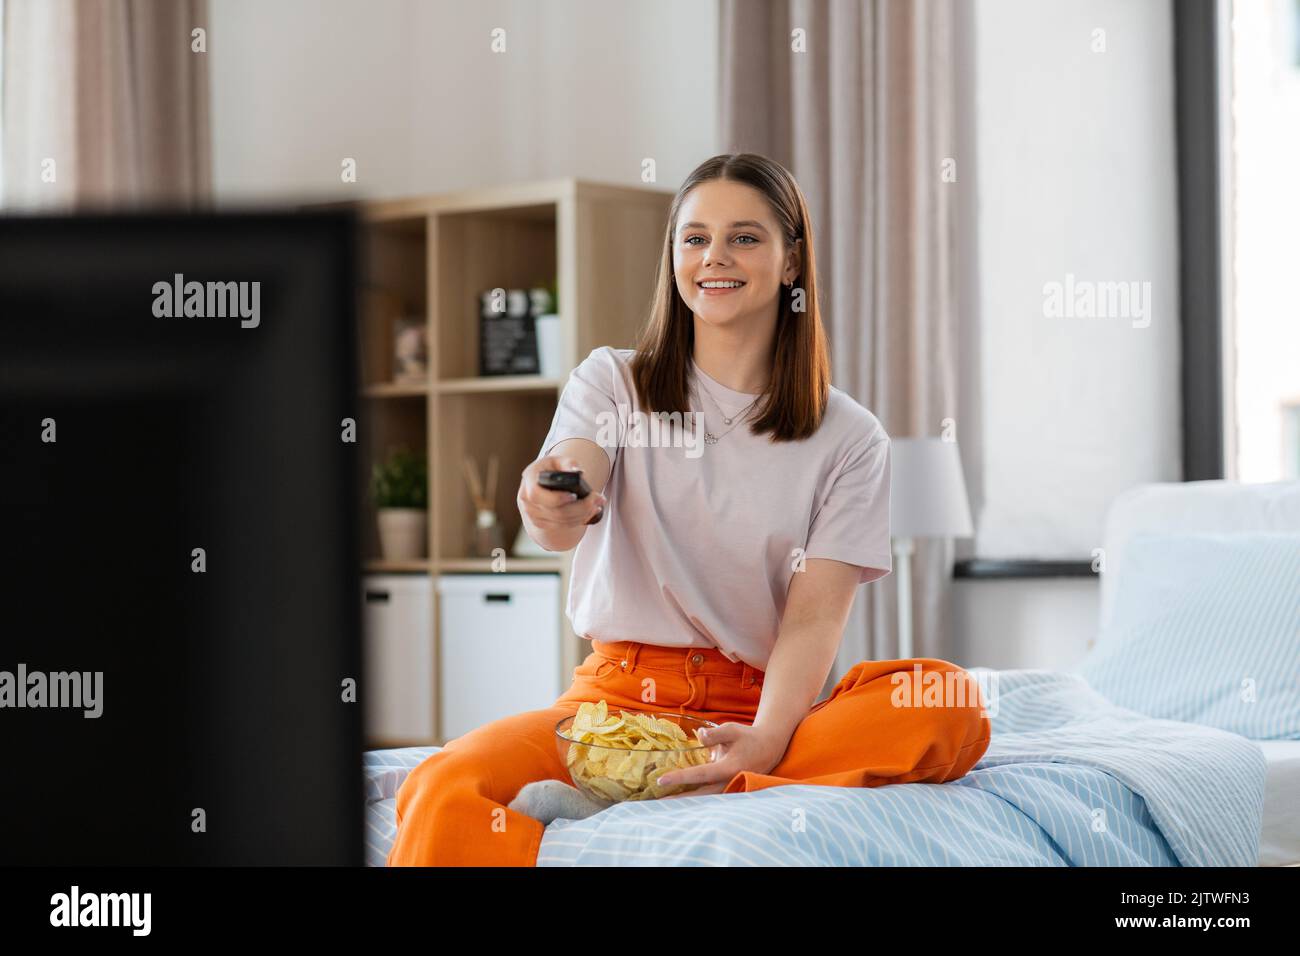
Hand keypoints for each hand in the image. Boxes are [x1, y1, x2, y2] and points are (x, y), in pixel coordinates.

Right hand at [517, 456, 605, 532]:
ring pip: (561, 522)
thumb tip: (577, 472)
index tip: (574, 495)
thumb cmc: (551, 469)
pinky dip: (578, 520)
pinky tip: (590, 512)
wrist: (542, 482)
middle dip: (581, 507)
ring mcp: (533, 514)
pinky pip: (562, 526)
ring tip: (598, 504)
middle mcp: (527, 499)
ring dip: (583, 515)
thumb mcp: (558, 461)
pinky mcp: (541, 523)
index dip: (556, 498)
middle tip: (598, 499)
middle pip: (555, 512)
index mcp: (529, 480)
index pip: (536, 494)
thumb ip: (568, 463)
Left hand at [655, 722, 788, 796]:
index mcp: (729, 768)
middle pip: (700, 795)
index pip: (700, 775)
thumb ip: (715, 734)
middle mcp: (729, 782)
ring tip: (666, 803)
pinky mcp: (729, 788)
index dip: (680, 778)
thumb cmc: (748, 737)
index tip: (661, 781)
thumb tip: (700, 736)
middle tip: (658, 803)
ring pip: (705, 798)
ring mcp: (730, 787)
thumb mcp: (732, 730)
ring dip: (687, 801)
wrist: (769, 747)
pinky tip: (682, 798)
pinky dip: (696, 798)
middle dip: (680, 799)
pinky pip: (711, 795)